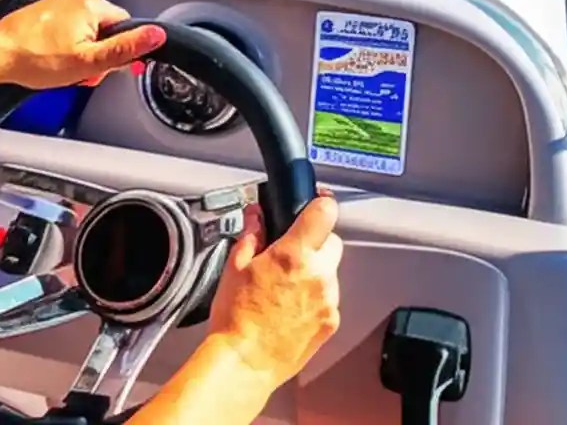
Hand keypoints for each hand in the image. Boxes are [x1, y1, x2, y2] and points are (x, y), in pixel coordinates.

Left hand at [0, 0, 163, 89]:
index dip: (119, 51)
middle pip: (108, 30)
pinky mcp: (49, 12)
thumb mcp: (88, 61)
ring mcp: (61, 3)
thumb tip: (157, 36)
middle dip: (99, 54)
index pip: (127, 27)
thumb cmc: (33, 57)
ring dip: (83, 53)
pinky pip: (73, 30)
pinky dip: (69, 47)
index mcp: (92, 3)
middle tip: (80, 70)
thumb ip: (126, 48)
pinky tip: (54, 59)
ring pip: (90, 33)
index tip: (104, 66)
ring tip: (64, 66)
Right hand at [208, 194, 342, 388]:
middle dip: (314, 244)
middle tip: (289, 256)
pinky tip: (291, 309)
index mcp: (294, 254)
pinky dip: (316, 299)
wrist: (244, 363)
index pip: (325, 211)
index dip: (320, 204)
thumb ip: (251, 235)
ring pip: (331, 272)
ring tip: (285, 289)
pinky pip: (329, 299)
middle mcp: (319, 274)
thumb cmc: (236, 319)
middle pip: (332, 242)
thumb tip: (256, 215)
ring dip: (315, 273)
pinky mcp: (331, 321)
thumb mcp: (234, 268)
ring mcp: (329, 299)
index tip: (315, 205)